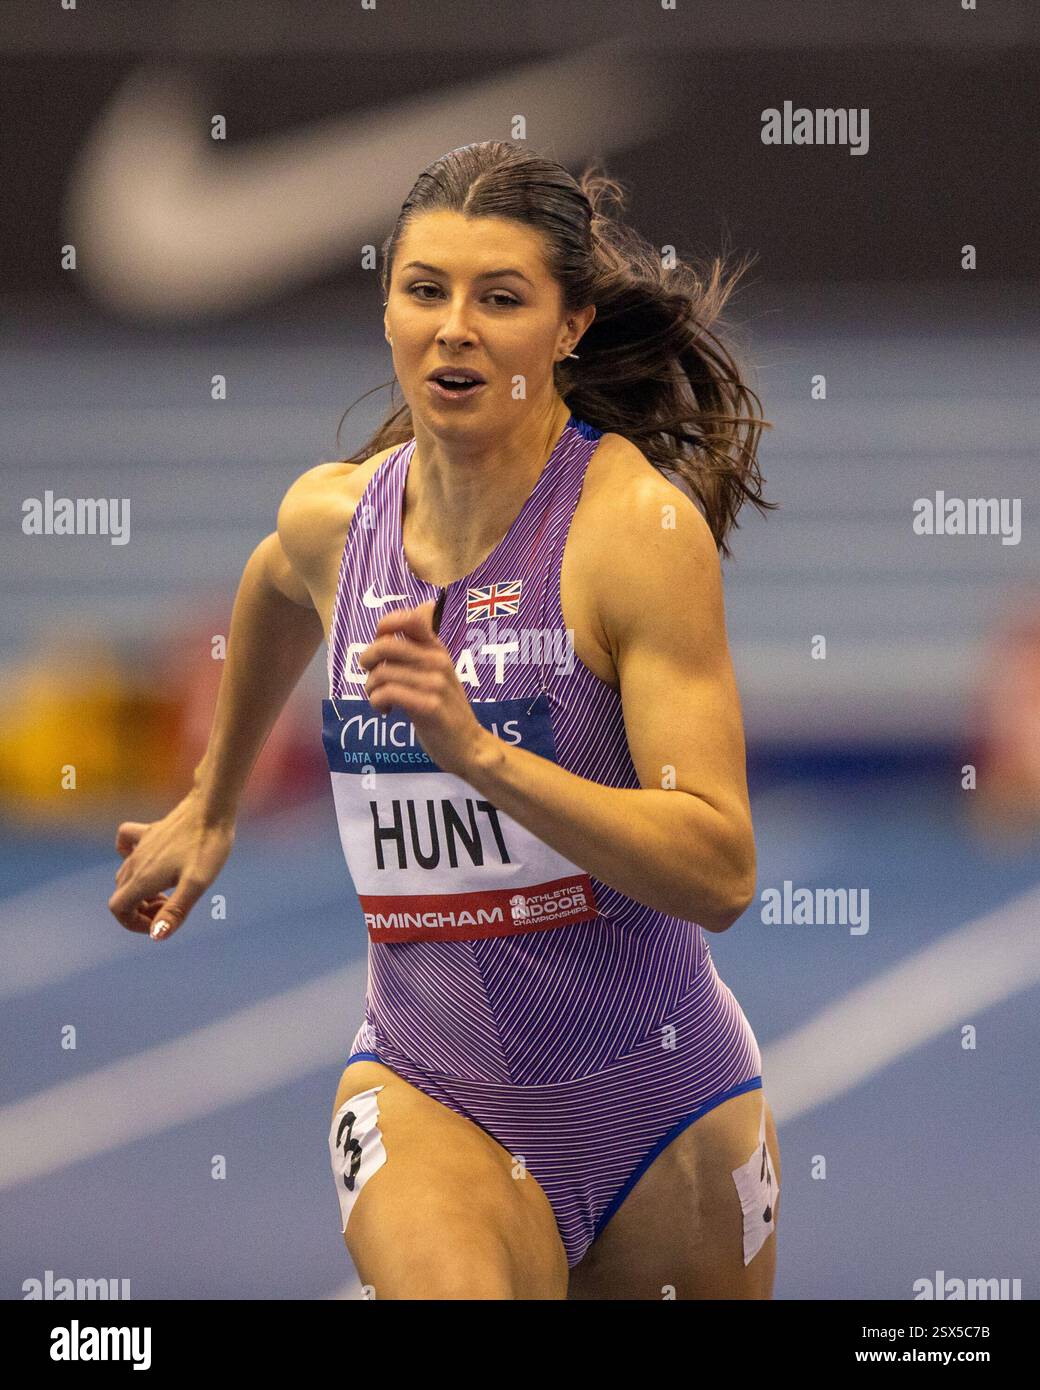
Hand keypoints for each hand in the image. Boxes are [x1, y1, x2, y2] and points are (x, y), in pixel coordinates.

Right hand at [108, 790, 235, 939]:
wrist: (212, 807)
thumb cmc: (208, 846)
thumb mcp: (196, 884)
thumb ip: (176, 911)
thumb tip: (157, 936)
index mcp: (143, 878)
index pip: (118, 909)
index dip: (133, 923)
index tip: (159, 923)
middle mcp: (136, 862)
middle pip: (122, 895)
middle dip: (141, 911)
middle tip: (169, 908)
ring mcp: (141, 845)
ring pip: (125, 875)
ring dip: (141, 891)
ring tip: (169, 892)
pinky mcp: (150, 831)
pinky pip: (126, 844)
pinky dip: (129, 856)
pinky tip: (149, 860)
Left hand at [359, 599, 489, 777]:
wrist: (468, 745)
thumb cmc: (447, 708)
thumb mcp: (439, 670)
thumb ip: (424, 644)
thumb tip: (424, 606)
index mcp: (438, 649)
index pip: (411, 619)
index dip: (385, 626)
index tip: (380, 644)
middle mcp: (437, 661)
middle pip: (385, 645)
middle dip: (368, 661)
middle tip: (372, 675)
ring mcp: (434, 684)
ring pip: (382, 673)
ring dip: (371, 688)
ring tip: (378, 699)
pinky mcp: (428, 707)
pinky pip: (387, 694)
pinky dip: (377, 702)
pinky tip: (385, 710)